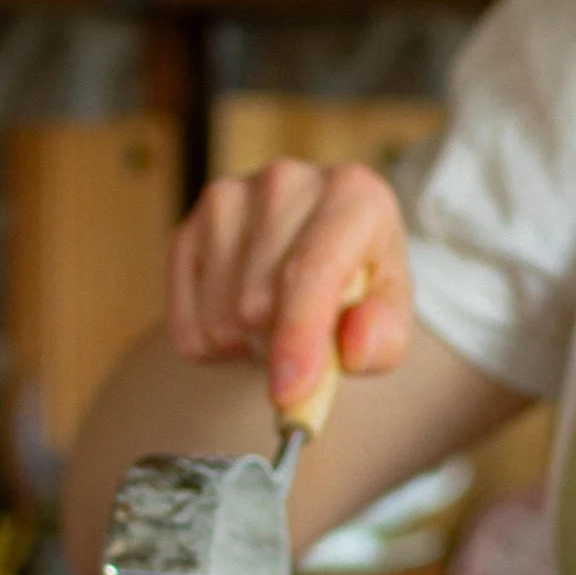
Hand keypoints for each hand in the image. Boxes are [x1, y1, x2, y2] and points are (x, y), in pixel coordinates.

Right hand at [167, 156, 412, 423]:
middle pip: (258, 303)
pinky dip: (214, 346)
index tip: (290, 392)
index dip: (300, 336)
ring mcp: (227, 200)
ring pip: (220, 317)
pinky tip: (242, 321)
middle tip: (306, 343)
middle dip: (280, 347)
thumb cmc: (358, 292)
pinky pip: (185, 325)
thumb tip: (355, 346)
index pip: (312, 270)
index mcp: (352, 194)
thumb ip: (385, 337)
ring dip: (248, 346)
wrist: (313, 262)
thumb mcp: (390, 318)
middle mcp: (285, 182)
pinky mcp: (186, 229)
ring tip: (277, 325)